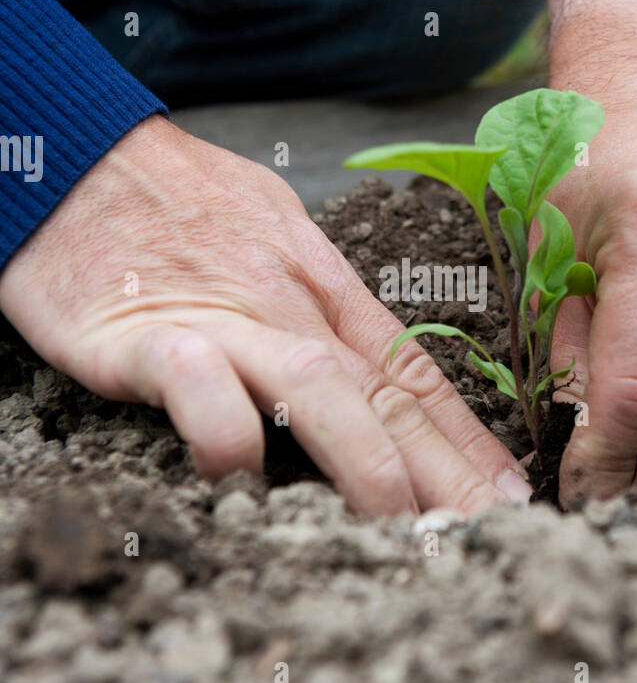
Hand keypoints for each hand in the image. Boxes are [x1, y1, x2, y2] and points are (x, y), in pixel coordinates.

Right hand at [0, 116, 531, 513]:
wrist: (79, 152)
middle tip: (493, 530)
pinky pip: (198, 384)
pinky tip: (242, 482)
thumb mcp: (273, 239)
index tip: (511, 494)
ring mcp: (222, 315)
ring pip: (314, 386)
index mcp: (323, 286)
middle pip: (384, 391)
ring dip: (365, 458)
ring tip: (400, 525)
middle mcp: (288, 302)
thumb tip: (370, 374)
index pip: (411, 371)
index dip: (467, 439)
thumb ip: (319, 309)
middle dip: (448, 468)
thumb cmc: (178, 203)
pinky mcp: (145, 330)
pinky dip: (227, 432)